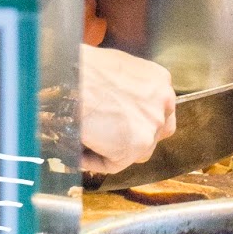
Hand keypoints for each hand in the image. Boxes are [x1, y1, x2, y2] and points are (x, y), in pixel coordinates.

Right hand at [79, 43, 175, 173]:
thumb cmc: (84, 69)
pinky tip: (79, 151)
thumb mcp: (118, 69)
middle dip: (133, 138)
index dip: (140, 120)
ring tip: (88, 142)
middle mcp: (163, 102)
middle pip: (154, 133)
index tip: (123, 125)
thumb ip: (130, 89)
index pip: (160, 110)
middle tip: (105, 137)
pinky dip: (94, 161)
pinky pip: (113, 164)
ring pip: (137, 152)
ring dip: (113, 150)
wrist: (69, 80)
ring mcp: (152, 126)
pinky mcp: (135, 147)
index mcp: (160, 80)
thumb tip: (121, 105)